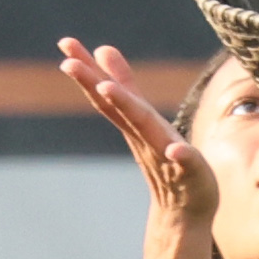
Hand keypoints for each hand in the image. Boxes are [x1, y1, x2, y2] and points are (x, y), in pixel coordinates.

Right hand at [58, 38, 218, 220]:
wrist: (182, 210)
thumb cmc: (163, 160)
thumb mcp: (145, 117)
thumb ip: (127, 86)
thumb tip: (102, 49)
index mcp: (137, 123)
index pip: (109, 95)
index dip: (89, 73)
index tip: (67, 50)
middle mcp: (145, 137)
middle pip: (117, 108)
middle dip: (93, 84)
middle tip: (68, 62)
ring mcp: (166, 155)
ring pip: (145, 129)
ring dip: (127, 109)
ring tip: (107, 87)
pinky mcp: (191, 172)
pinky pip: (186, 162)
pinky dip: (180, 155)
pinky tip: (176, 149)